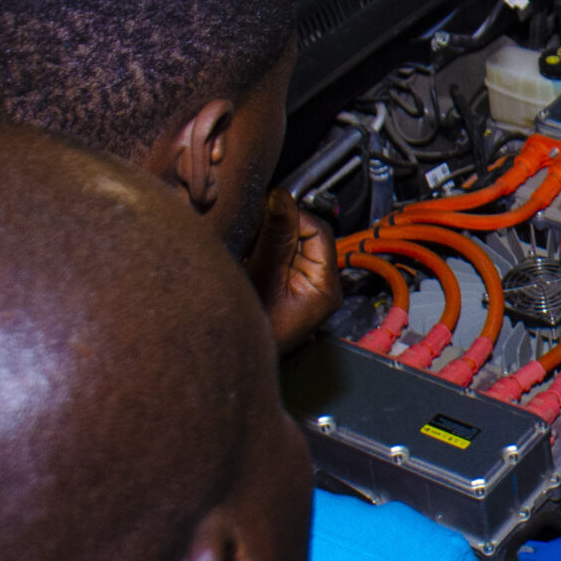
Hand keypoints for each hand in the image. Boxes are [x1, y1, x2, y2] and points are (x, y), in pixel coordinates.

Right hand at [248, 189, 341, 354]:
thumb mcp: (264, 277)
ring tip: (248, 248)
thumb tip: (281, 197)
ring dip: (267, 238)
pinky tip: (247, 257)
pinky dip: (261, 250)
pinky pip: (277, 257)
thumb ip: (275, 237)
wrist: (234, 362)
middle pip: (303, 235)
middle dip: (277, 228)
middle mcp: (320, 287)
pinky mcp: (285, 289)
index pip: (317, 230)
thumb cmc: (255, 333)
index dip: (291, 217)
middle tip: (252, 232)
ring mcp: (302, 288)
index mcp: (326, 286)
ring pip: (287, 244)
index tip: (266, 213)